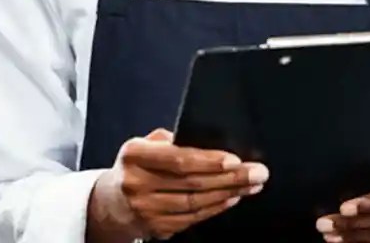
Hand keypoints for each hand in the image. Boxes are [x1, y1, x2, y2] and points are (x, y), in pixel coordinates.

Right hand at [87, 128, 267, 241]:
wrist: (112, 202)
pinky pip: (193, 218)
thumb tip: (206, 141)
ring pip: (195, 203)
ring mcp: (146, 209)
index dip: (208, 160)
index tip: (235, 159)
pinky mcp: (156, 228)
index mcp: (134, 155)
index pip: (177, 159)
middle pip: (192, 183)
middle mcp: (137, 183)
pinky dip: (216, 208)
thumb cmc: (135, 167)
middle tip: (257, 172)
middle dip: (230, 178)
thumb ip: (168, 140)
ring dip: (229, 194)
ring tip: (250, 185)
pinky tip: (231, 198)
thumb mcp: (142, 144)